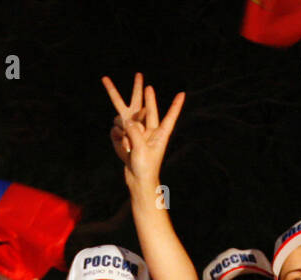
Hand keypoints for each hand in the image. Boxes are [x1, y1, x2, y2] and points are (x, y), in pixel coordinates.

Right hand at [102, 73, 184, 190]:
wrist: (137, 181)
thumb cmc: (145, 167)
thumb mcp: (142, 148)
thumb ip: (134, 131)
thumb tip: (124, 120)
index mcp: (160, 134)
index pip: (169, 117)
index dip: (175, 106)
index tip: (182, 94)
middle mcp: (149, 131)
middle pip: (146, 109)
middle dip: (142, 93)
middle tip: (140, 76)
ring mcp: (137, 134)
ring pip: (127, 119)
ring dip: (123, 127)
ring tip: (127, 144)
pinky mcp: (126, 139)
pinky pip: (118, 131)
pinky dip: (118, 138)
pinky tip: (123, 149)